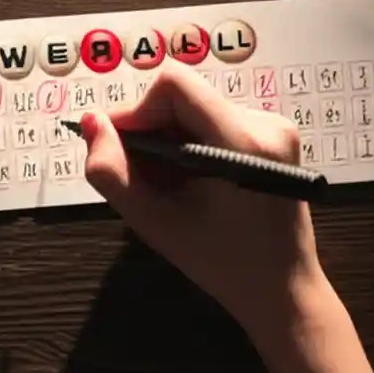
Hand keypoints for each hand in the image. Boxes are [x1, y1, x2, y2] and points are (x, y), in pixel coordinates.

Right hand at [80, 60, 323, 333]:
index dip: (136, 110)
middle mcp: (265, 122)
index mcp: (240, 141)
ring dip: (172, 139)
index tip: (122, 148)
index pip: (173, 85)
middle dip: (153, 130)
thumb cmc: (219, 262)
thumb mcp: (154, 222)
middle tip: (144, 177)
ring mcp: (276, 125)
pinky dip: (194, 142)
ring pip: (198, 108)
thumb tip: (91, 121)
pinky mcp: (277, 133)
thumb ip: (111, 172)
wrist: (282, 287)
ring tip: (172, 185)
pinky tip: (195, 181)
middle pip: (185, 96)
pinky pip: (217, 119)